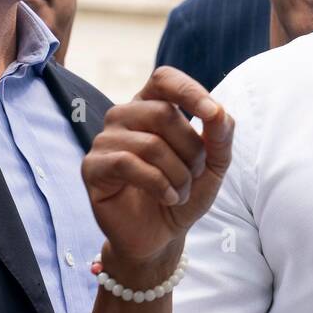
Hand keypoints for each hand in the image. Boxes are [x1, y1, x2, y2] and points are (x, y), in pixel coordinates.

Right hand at [81, 66, 233, 268]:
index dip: (189, 91)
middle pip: (164, 113)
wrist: (161, 234)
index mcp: (152, 105)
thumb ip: (220, 135)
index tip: (212, 114)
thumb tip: (218, 111)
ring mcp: (105, 139)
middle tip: (194, 175)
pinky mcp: (92, 166)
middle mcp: (125, 116)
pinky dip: (158, 184)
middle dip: (191, 150)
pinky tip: (167, 197)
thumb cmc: (184, 190)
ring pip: (150, 143)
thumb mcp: (215, 163)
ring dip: (178, 174)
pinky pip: (128, 163)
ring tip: (180, 191)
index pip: (165, 79)